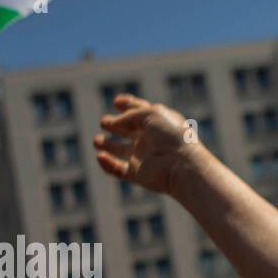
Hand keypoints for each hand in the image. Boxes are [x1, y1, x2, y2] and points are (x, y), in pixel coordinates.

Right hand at [94, 93, 209, 197]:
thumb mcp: (150, 114)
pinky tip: (100, 156)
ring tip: (96, 141)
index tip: (117, 101)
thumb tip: (112, 123)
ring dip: (108, 146)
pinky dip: (107, 164)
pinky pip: (118, 170)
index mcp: (158, 124)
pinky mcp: (138, 175)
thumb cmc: (171, 135)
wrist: (181, 165)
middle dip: (116, 126)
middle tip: (104, 122)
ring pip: (122, 151)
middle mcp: (151, 140)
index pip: (141, 112)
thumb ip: (129, 115)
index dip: (129, 105)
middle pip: (130, 132)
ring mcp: (144, 158)